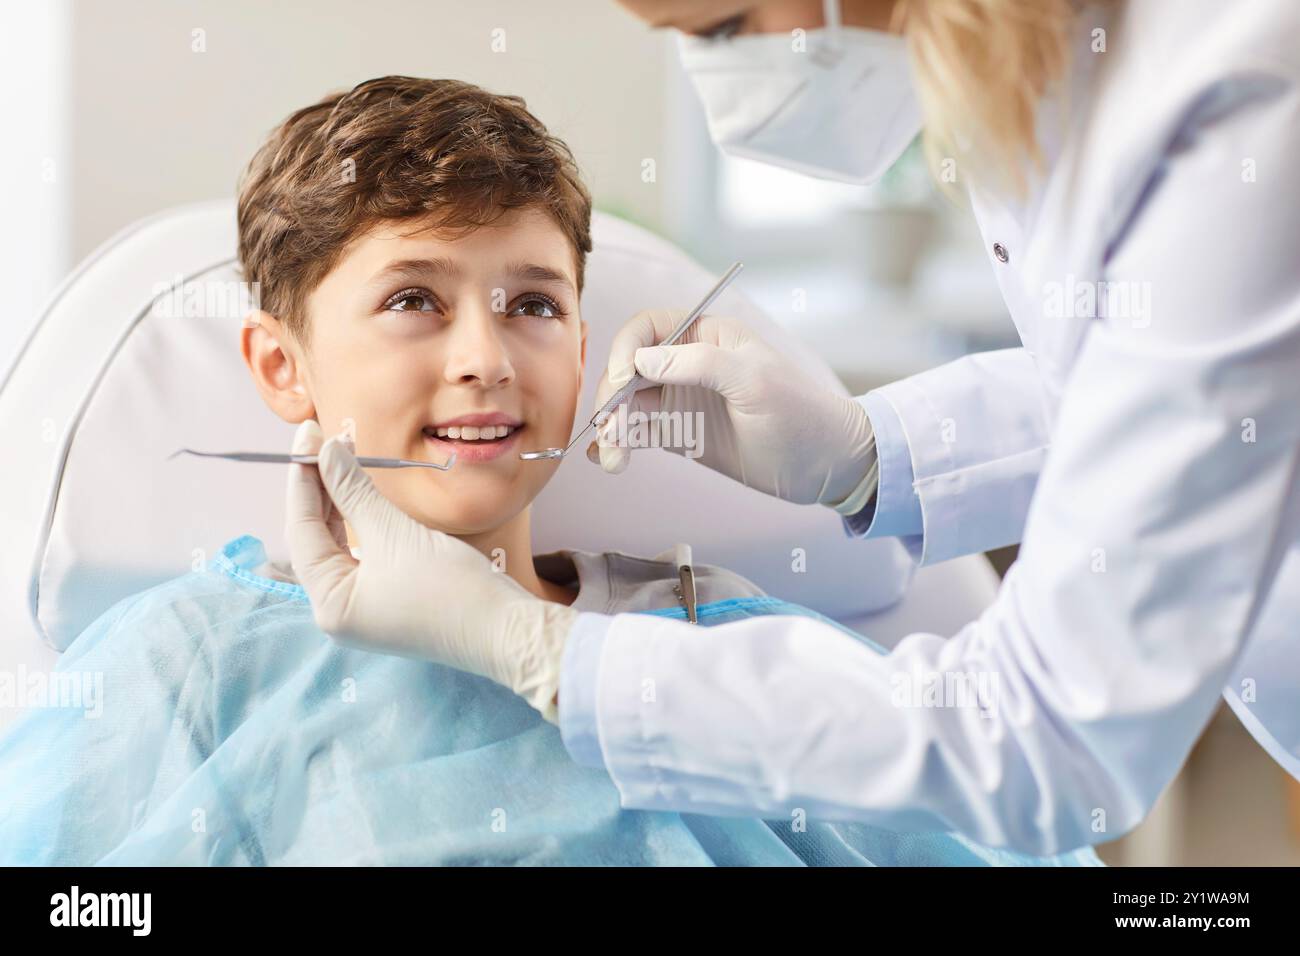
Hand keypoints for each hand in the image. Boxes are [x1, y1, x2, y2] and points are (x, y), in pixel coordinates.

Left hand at [284, 420, 575, 721]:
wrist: (505, 629)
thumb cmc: (449, 588)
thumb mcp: (395, 532)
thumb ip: (354, 490)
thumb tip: (326, 450)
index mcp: (329, 604)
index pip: (301, 530)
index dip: (303, 479)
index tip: (307, 434)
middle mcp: (339, 610)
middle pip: (317, 537)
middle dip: (321, 488)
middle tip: (325, 439)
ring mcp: (365, 607)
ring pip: (339, 543)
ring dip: (340, 501)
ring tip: (341, 458)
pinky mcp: (390, 599)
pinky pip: (363, 552)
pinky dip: (361, 520)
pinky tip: (361, 491)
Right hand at [589, 309, 878, 512]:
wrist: (827, 465)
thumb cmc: (801, 413)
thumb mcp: (754, 381)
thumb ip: (699, 365)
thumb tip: (641, 360)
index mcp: (707, 336)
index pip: (648, 328)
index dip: (626, 350)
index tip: (623, 383)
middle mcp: (687, 363)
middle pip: (629, 367)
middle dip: (612, 396)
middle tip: (612, 428)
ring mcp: (682, 399)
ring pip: (628, 404)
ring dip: (612, 426)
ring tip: (612, 459)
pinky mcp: (681, 433)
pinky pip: (639, 431)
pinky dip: (619, 443)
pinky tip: (609, 458)